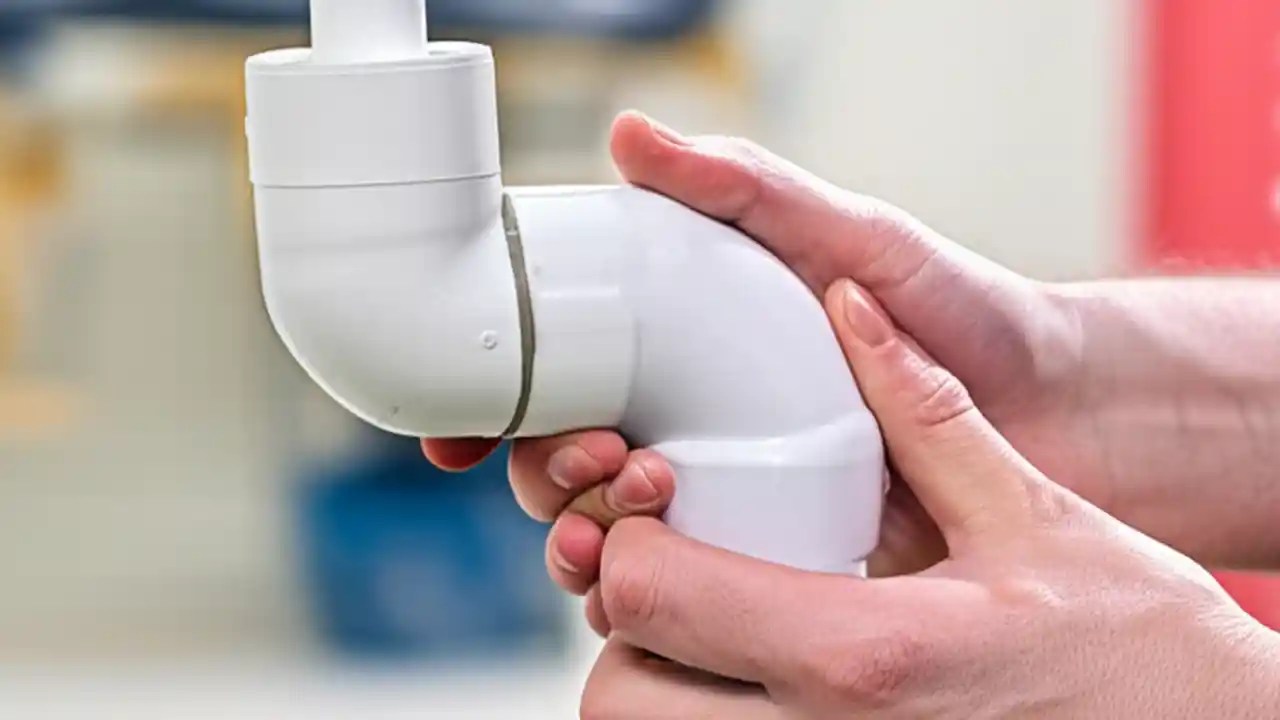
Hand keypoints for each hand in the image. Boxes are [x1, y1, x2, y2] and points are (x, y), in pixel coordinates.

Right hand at [426, 110, 1075, 595]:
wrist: (1059, 410)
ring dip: (585, 545)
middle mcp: (698, 434)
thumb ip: (746, 189)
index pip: (565, 385)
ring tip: (617, 527)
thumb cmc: (957, 314)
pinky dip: (652, 604)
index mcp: (691, 357)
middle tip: (593, 465)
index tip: (456, 429)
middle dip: (546, 478)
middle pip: (569, 470)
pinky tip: (650, 594)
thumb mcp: (849, 236)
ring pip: (616, 545)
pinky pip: (693, 604)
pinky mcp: (780, 575)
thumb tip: (632, 137)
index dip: (496, 409)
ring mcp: (734, 510)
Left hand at [579, 283, 1279, 718]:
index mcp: (862, 652)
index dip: (630, 541)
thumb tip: (851, 311)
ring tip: (717, 625)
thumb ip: (924, 412)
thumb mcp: (1032, 516)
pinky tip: (760, 678)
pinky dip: (705, 718)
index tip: (662, 504)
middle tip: (678, 572)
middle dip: (626, 624)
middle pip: (620, 693)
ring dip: (656, 680)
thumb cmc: (1140, 650)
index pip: (655, 596)